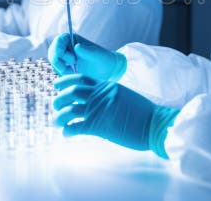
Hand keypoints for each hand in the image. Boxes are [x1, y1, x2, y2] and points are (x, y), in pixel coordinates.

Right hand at [48, 34, 126, 80]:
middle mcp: (66, 47)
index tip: (73, 59)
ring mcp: (65, 58)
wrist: (108, 70)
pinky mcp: (66, 68)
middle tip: (71, 68)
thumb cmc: (104, 59)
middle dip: (58, 61)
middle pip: (52, 52)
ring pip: (54, 62)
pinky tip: (75, 75)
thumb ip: (86, 51)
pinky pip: (59, 71)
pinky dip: (64, 74)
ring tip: (76, 72)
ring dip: (62, 68)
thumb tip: (76, 47)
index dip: (60, 50)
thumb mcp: (97, 54)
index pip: (58, 41)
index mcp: (72, 39)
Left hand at [53, 74, 178, 157]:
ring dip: (59, 116)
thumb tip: (100, 101)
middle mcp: (101, 95)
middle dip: (59, 98)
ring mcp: (99, 110)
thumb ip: (110, 96)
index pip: (81, 78)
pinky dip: (68, 129)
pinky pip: (76, 126)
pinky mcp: (99, 126)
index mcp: (107, 86)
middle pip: (71, 91)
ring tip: (57, 121)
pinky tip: (67, 132)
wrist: (155, 124)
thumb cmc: (144, 113)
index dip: (65, 80)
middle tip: (56, 104)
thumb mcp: (125, 96)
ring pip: (69, 109)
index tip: (57, 84)